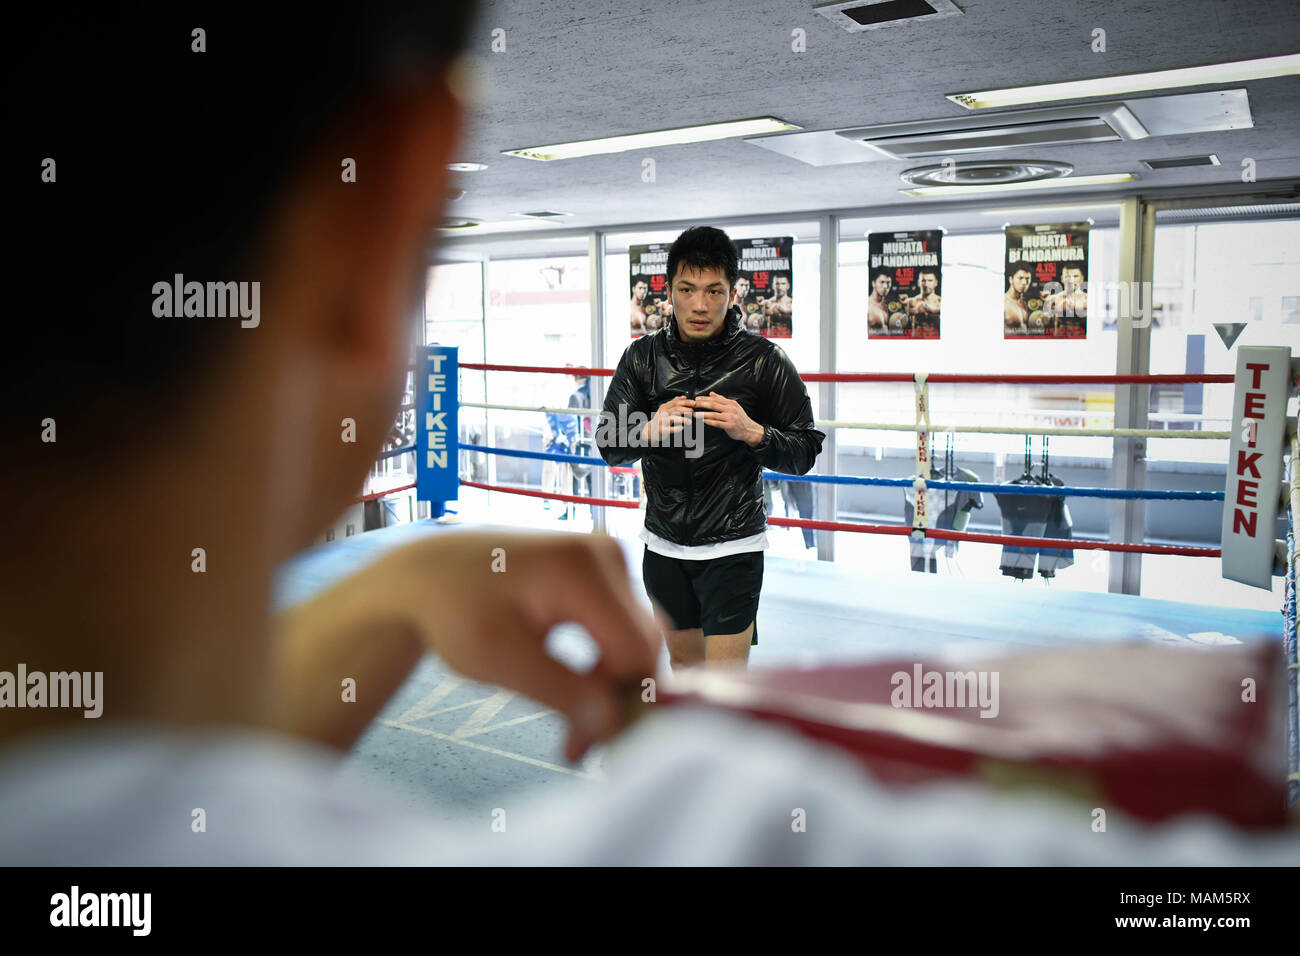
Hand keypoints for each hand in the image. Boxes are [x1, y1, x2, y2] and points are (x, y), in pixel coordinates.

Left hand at [370, 532, 660, 761]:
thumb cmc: (454, 612)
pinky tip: (577, 692)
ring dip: (613, 686)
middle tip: (575, 745)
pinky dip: (606, 664)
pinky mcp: (603, 572)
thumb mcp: (499, 659)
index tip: (584, 746)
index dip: (622, 704)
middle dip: (617, 699)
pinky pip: (623, 626)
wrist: (429, 575)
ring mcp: (608, 560)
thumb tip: (614, 726)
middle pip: (642, 644)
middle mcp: (607, 555)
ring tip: (573, 728)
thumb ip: (561, 691)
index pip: (636, 650)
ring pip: (637, 639)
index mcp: (583, 568)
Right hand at [642, 395, 694, 442]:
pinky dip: (676, 428)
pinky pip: (669, 429)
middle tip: (692, 411)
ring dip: (682, 419)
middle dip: (685, 409)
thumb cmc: (660, 419)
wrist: (650, 430)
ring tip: (689, 421)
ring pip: (672, 418)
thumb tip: (683, 397)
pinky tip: (682, 428)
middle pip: (675, 409)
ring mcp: (661, 421)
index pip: (676, 402)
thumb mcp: (666, 409)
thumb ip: (674, 403)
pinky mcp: (661, 429)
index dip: (686, 402)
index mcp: (665, 407)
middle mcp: (663, 413)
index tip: (694, 403)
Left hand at [692, 391, 762, 445]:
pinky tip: (703, 421)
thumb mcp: (733, 406)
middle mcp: (730, 409)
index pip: (715, 399)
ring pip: (713, 414)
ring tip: (694, 415)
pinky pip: (717, 423)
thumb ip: (722, 400)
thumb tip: (711, 393)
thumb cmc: (740, 418)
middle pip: (713, 405)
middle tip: (693, 405)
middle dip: (701, 404)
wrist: (749, 430)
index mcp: (730, 403)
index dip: (705, 398)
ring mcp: (730, 417)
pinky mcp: (730, 426)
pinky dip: (710, 422)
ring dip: (702, 414)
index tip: (696, 399)